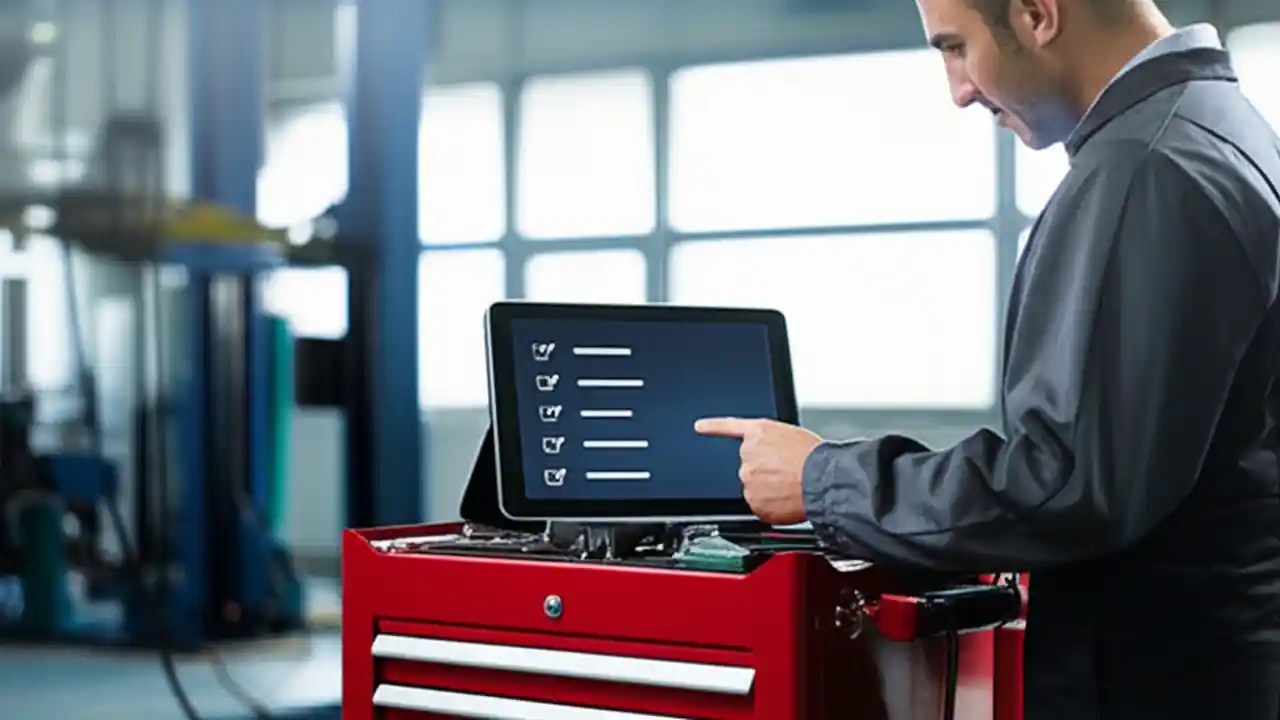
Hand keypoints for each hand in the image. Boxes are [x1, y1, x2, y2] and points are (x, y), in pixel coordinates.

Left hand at [694, 417, 823, 525]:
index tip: (699, 427)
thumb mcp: (792, 437)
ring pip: (755, 487)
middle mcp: (748, 454)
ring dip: (769, 489)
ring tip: (792, 486)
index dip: (713, 427)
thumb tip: (772, 459)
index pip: (729, 427)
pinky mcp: (754, 501)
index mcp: (759, 433)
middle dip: (765, 472)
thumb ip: (773, 445)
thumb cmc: (815, 458)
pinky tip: (788, 500)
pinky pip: (761, 506)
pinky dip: (772, 506)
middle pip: (750, 465)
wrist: (821, 479)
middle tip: (788, 474)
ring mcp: (748, 479)